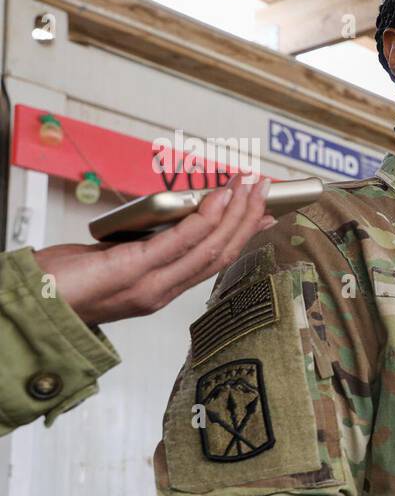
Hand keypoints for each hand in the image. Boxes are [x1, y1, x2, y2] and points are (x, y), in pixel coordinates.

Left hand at [32, 175, 274, 326]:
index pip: (214, 261)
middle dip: (247, 218)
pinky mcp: (133, 273)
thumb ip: (138, 244)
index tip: (263, 214)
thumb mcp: (109, 259)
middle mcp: (162, 292)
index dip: (242, 235)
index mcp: (159, 290)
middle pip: (220, 253)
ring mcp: (151, 286)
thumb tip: (159, 219)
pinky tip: (218, 200)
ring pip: (209, 249)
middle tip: (264, 189)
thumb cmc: (58, 286)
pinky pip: (180, 244)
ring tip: (250, 187)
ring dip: (235, 214)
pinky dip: (204, 220)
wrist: (28, 308)